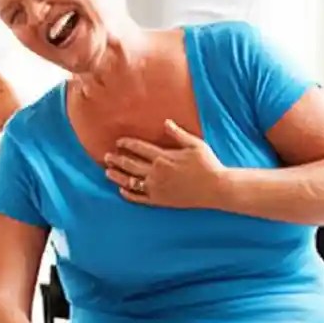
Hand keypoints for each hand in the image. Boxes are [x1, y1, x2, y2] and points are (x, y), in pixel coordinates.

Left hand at [104, 119, 225, 208]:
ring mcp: (157, 188)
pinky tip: (121, 190)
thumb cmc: (208, 164)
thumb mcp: (195, 144)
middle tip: (106, 156)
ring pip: (131, 181)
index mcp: (163, 157)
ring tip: (107, 172)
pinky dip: (129, 194)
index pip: (139, 148)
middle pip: (130, 164)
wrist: (217, 188)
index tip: (118, 142)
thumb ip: (178, 134)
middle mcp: (156, 172)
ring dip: (117, 176)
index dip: (127, 144)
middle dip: (116, 159)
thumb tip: (165, 122)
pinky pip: (140, 198)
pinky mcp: (160, 200)